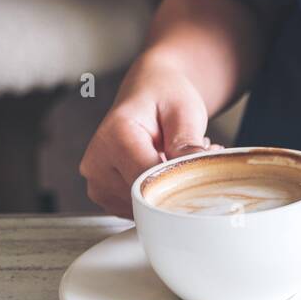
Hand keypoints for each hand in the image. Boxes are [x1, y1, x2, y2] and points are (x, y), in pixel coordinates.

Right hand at [78, 53, 219, 217]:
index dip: (181, 179)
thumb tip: (191, 173)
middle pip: (145, 196)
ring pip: (141, 207)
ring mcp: (96, 181)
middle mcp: (97, 162)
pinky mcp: (103, 194)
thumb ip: (187, 142)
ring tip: (178, 159)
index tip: (204, 164)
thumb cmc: (165, 96)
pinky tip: (164, 170)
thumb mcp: (184, 110)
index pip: (149, 180)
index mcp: (114, 137)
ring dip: (167, 190)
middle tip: (197, 157)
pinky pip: (135, 208)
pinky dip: (155, 195)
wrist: (149, 91)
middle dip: (177, 184)